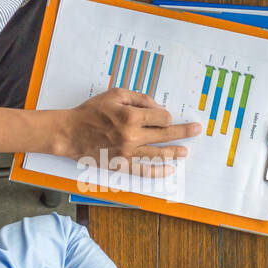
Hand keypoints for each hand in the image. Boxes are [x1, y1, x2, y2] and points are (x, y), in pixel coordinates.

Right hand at [54, 89, 201, 171]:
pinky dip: (158, 171)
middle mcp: (132, 136)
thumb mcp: (115, 95)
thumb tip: (158, 108)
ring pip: (158, 153)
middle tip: (197, 130)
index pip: (162, 117)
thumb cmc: (91, 112)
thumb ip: (139, 98)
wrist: (70, 133)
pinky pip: (144, 170)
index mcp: (131, 117)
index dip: (166, 115)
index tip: (163, 116)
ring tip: (186, 151)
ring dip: (175, 152)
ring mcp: (127, 153)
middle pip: (165, 134)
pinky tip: (169, 170)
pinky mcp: (121, 164)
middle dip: (184, 131)